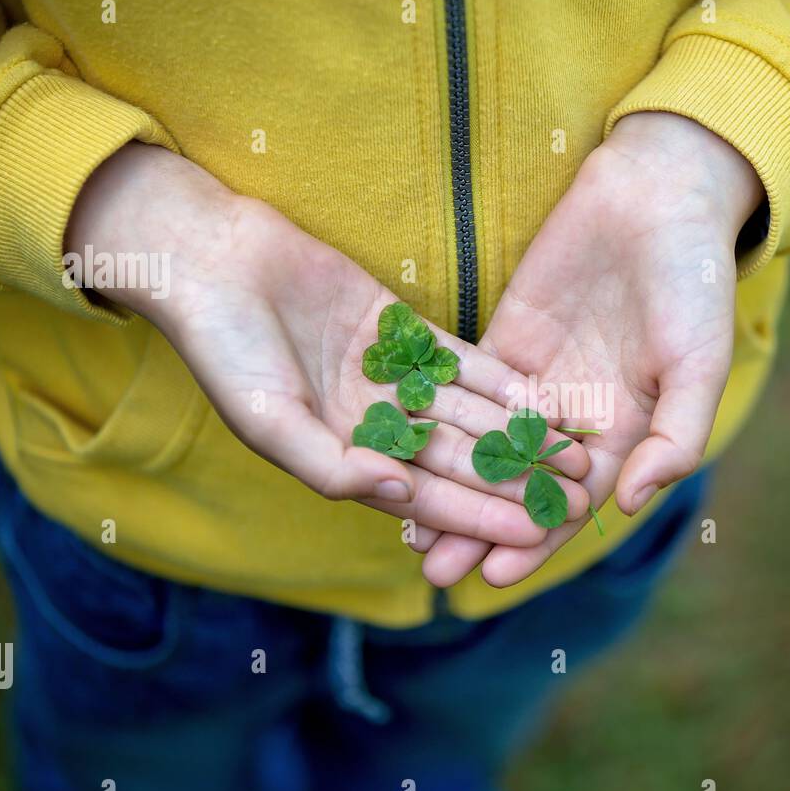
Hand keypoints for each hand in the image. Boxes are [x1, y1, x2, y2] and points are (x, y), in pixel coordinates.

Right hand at [66, 143, 589, 545]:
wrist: (211, 260)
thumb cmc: (224, 350)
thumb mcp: (268, 420)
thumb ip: (330, 467)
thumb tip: (401, 496)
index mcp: (343, 458)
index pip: (427, 497)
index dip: (481, 514)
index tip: (534, 530)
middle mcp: (374, 425)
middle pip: (460, 461)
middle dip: (517, 482)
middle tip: (578, 497)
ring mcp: (391, 378)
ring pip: (469, 414)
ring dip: (520, 434)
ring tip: (575, 453)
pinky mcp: (401, 330)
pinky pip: (461, 362)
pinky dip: (499, 380)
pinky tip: (541, 398)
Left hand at [417, 112, 762, 585]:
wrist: (658, 197)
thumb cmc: (693, 282)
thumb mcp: (699, 363)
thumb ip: (674, 437)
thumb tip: (632, 503)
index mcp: (627, 436)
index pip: (573, 504)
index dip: (535, 541)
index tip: (495, 573)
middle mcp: (579, 422)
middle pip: (521, 488)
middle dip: (480, 529)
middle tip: (434, 569)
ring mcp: (539, 384)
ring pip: (487, 449)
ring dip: (450, 488)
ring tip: (407, 532)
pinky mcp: (505, 345)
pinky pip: (466, 395)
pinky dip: (438, 426)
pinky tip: (401, 452)